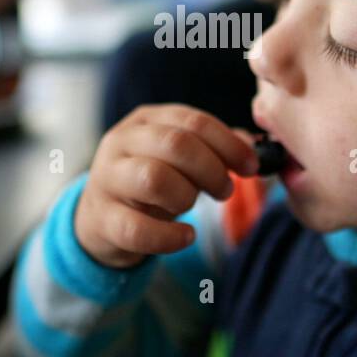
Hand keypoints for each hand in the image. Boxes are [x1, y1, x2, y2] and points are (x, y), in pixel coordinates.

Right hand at [76, 105, 258, 268]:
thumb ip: (215, 149)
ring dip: (186, 196)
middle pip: (175, 144)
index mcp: (146, 120)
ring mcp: (106, 179)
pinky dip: (170, 236)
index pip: (193, 121)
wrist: (101, 218)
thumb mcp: (179, 159)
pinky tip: (186, 236)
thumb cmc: (151, 183)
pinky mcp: (101, 218)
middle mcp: (121, 142)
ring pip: (154, 179)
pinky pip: (138, 229)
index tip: (251, 167)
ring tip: (192, 207)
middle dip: (211, 169)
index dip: (228, 144)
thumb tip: (255, 148)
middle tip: (225, 190)